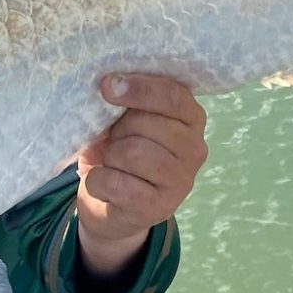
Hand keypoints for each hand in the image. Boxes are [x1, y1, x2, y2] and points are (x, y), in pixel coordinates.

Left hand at [76, 74, 207, 280]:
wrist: (111, 207)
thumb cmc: (120, 153)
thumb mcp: (125, 121)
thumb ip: (128, 103)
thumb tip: (111, 85)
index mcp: (192, 119)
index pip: (172, 95)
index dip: (139, 88)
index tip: (107, 85)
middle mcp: (194, 149)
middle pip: (145, 122)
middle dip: (118, 130)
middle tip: (115, 142)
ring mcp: (180, 181)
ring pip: (131, 152)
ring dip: (110, 156)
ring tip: (112, 164)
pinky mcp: (158, 207)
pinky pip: (116, 182)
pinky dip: (97, 181)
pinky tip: (103, 185)